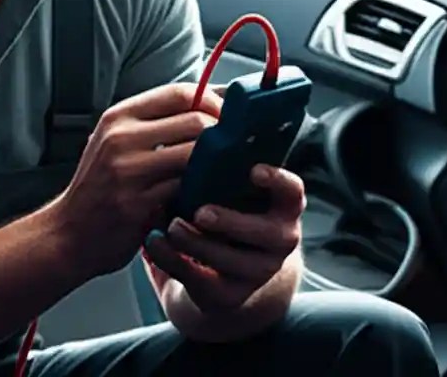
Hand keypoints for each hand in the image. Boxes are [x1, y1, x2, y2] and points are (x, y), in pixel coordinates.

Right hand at [52, 83, 222, 277]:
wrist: (68, 235)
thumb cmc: (100, 188)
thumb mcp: (115, 144)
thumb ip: (153, 125)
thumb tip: (206, 103)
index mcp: (119, 117)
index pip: (179, 92)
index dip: (213, 101)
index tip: (229, 117)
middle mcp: (121, 138)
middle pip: (194, 121)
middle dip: (223, 134)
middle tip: (238, 149)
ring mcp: (128, 171)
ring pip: (196, 155)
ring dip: (220, 164)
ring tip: (231, 171)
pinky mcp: (139, 204)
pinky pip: (188, 189)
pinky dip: (206, 191)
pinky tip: (214, 195)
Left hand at [144, 164, 305, 313]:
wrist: (228, 277)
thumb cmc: (227, 220)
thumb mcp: (234, 198)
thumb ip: (221, 177)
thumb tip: (180, 150)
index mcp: (283, 208)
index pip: (292, 191)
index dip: (277, 180)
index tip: (253, 170)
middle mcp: (279, 241)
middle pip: (265, 233)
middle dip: (231, 222)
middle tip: (201, 213)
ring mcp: (257, 272)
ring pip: (230, 260)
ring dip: (196, 242)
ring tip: (173, 226)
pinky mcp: (229, 295)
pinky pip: (198, 278)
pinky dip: (171, 258)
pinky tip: (153, 241)